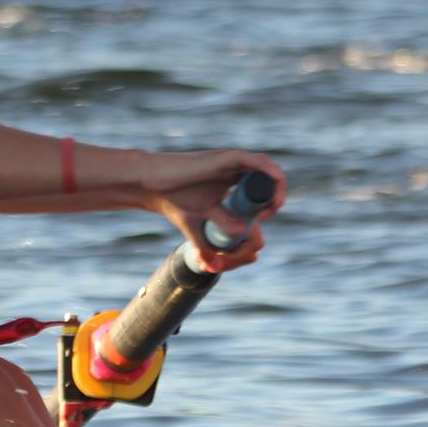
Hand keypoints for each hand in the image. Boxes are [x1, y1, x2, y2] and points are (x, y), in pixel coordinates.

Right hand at [135, 149, 285, 272]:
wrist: (151, 186)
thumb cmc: (172, 200)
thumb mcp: (196, 226)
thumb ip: (205, 245)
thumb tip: (213, 268)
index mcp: (232, 181)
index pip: (261, 191)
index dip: (268, 205)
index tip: (260, 224)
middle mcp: (235, 169)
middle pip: (268, 180)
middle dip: (274, 198)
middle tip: (266, 216)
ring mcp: (232, 162)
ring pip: (268, 169)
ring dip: (276, 189)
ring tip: (271, 209)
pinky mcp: (227, 159)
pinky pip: (258, 163)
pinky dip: (270, 176)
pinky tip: (269, 197)